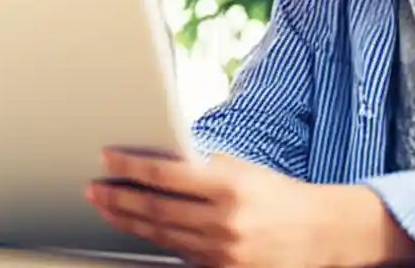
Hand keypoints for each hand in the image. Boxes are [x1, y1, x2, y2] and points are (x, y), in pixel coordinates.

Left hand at [86, 151, 395, 266]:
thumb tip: (154, 161)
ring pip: (160, 235)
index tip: (106, 158)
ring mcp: (224, 251)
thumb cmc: (276, 194)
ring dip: (126, 220)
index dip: (129, 167)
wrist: (321, 233)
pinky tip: (136, 230)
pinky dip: (153, 241)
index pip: (164, 175)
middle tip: (93, 188)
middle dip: (117, 197)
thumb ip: (199, 167)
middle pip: (154, 209)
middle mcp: (224, 221)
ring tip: (106, 207)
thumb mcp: (239, 170)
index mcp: (228, 186)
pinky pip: (179, 255)